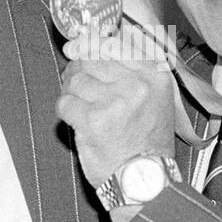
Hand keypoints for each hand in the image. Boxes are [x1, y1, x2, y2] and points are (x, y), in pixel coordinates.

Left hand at [56, 27, 175, 187]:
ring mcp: (113, 101)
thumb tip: (95, 40)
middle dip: (79, 70)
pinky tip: (77, 121)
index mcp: (154, 76)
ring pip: (76, 80)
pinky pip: (65, 102)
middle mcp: (136, 85)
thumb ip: (132, 71)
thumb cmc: (148, 144)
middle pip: (91, 58)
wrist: (145, 181)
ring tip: (82, 107)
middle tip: (78, 84)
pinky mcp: (92, 120)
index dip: (91, 43)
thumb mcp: (156, 100)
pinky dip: (66, 111)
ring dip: (72, 93)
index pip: (115, 44)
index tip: (79, 46)